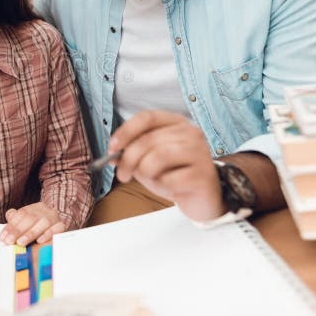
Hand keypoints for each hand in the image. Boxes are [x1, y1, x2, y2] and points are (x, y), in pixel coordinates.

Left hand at [0, 202, 65, 245]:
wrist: (62, 223)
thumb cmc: (40, 226)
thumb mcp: (27, 221)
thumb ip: (16, 220)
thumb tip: (8, 221)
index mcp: (34, 208)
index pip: (21, 214)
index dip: (11, 226)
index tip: (3, 237)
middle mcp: (44, 210)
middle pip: (31, 218)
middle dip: (18, 230)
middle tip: (9, 241)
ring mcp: (54, 217)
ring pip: (43, 223)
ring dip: (31, 233)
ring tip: (21, 242)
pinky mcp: (62, 226)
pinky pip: (57, 228)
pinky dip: (48, 234)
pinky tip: (40, 241)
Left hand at [108, 110, 224, 221]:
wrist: (202, 198)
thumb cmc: (173, 175)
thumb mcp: (148, 161)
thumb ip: (131, 154)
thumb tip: (113, 155)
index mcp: (176, 122)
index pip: (147, 117)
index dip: (126, 131)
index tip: (112, 148)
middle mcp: (191, 132)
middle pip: (149, 139)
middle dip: (129, 159)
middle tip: (122, 175)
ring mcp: (200, 152)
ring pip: (159, 156)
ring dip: (145, 172)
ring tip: (149, 180)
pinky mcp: (204, 174)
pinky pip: (171, 178)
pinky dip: (162, 185)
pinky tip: (170, 187)